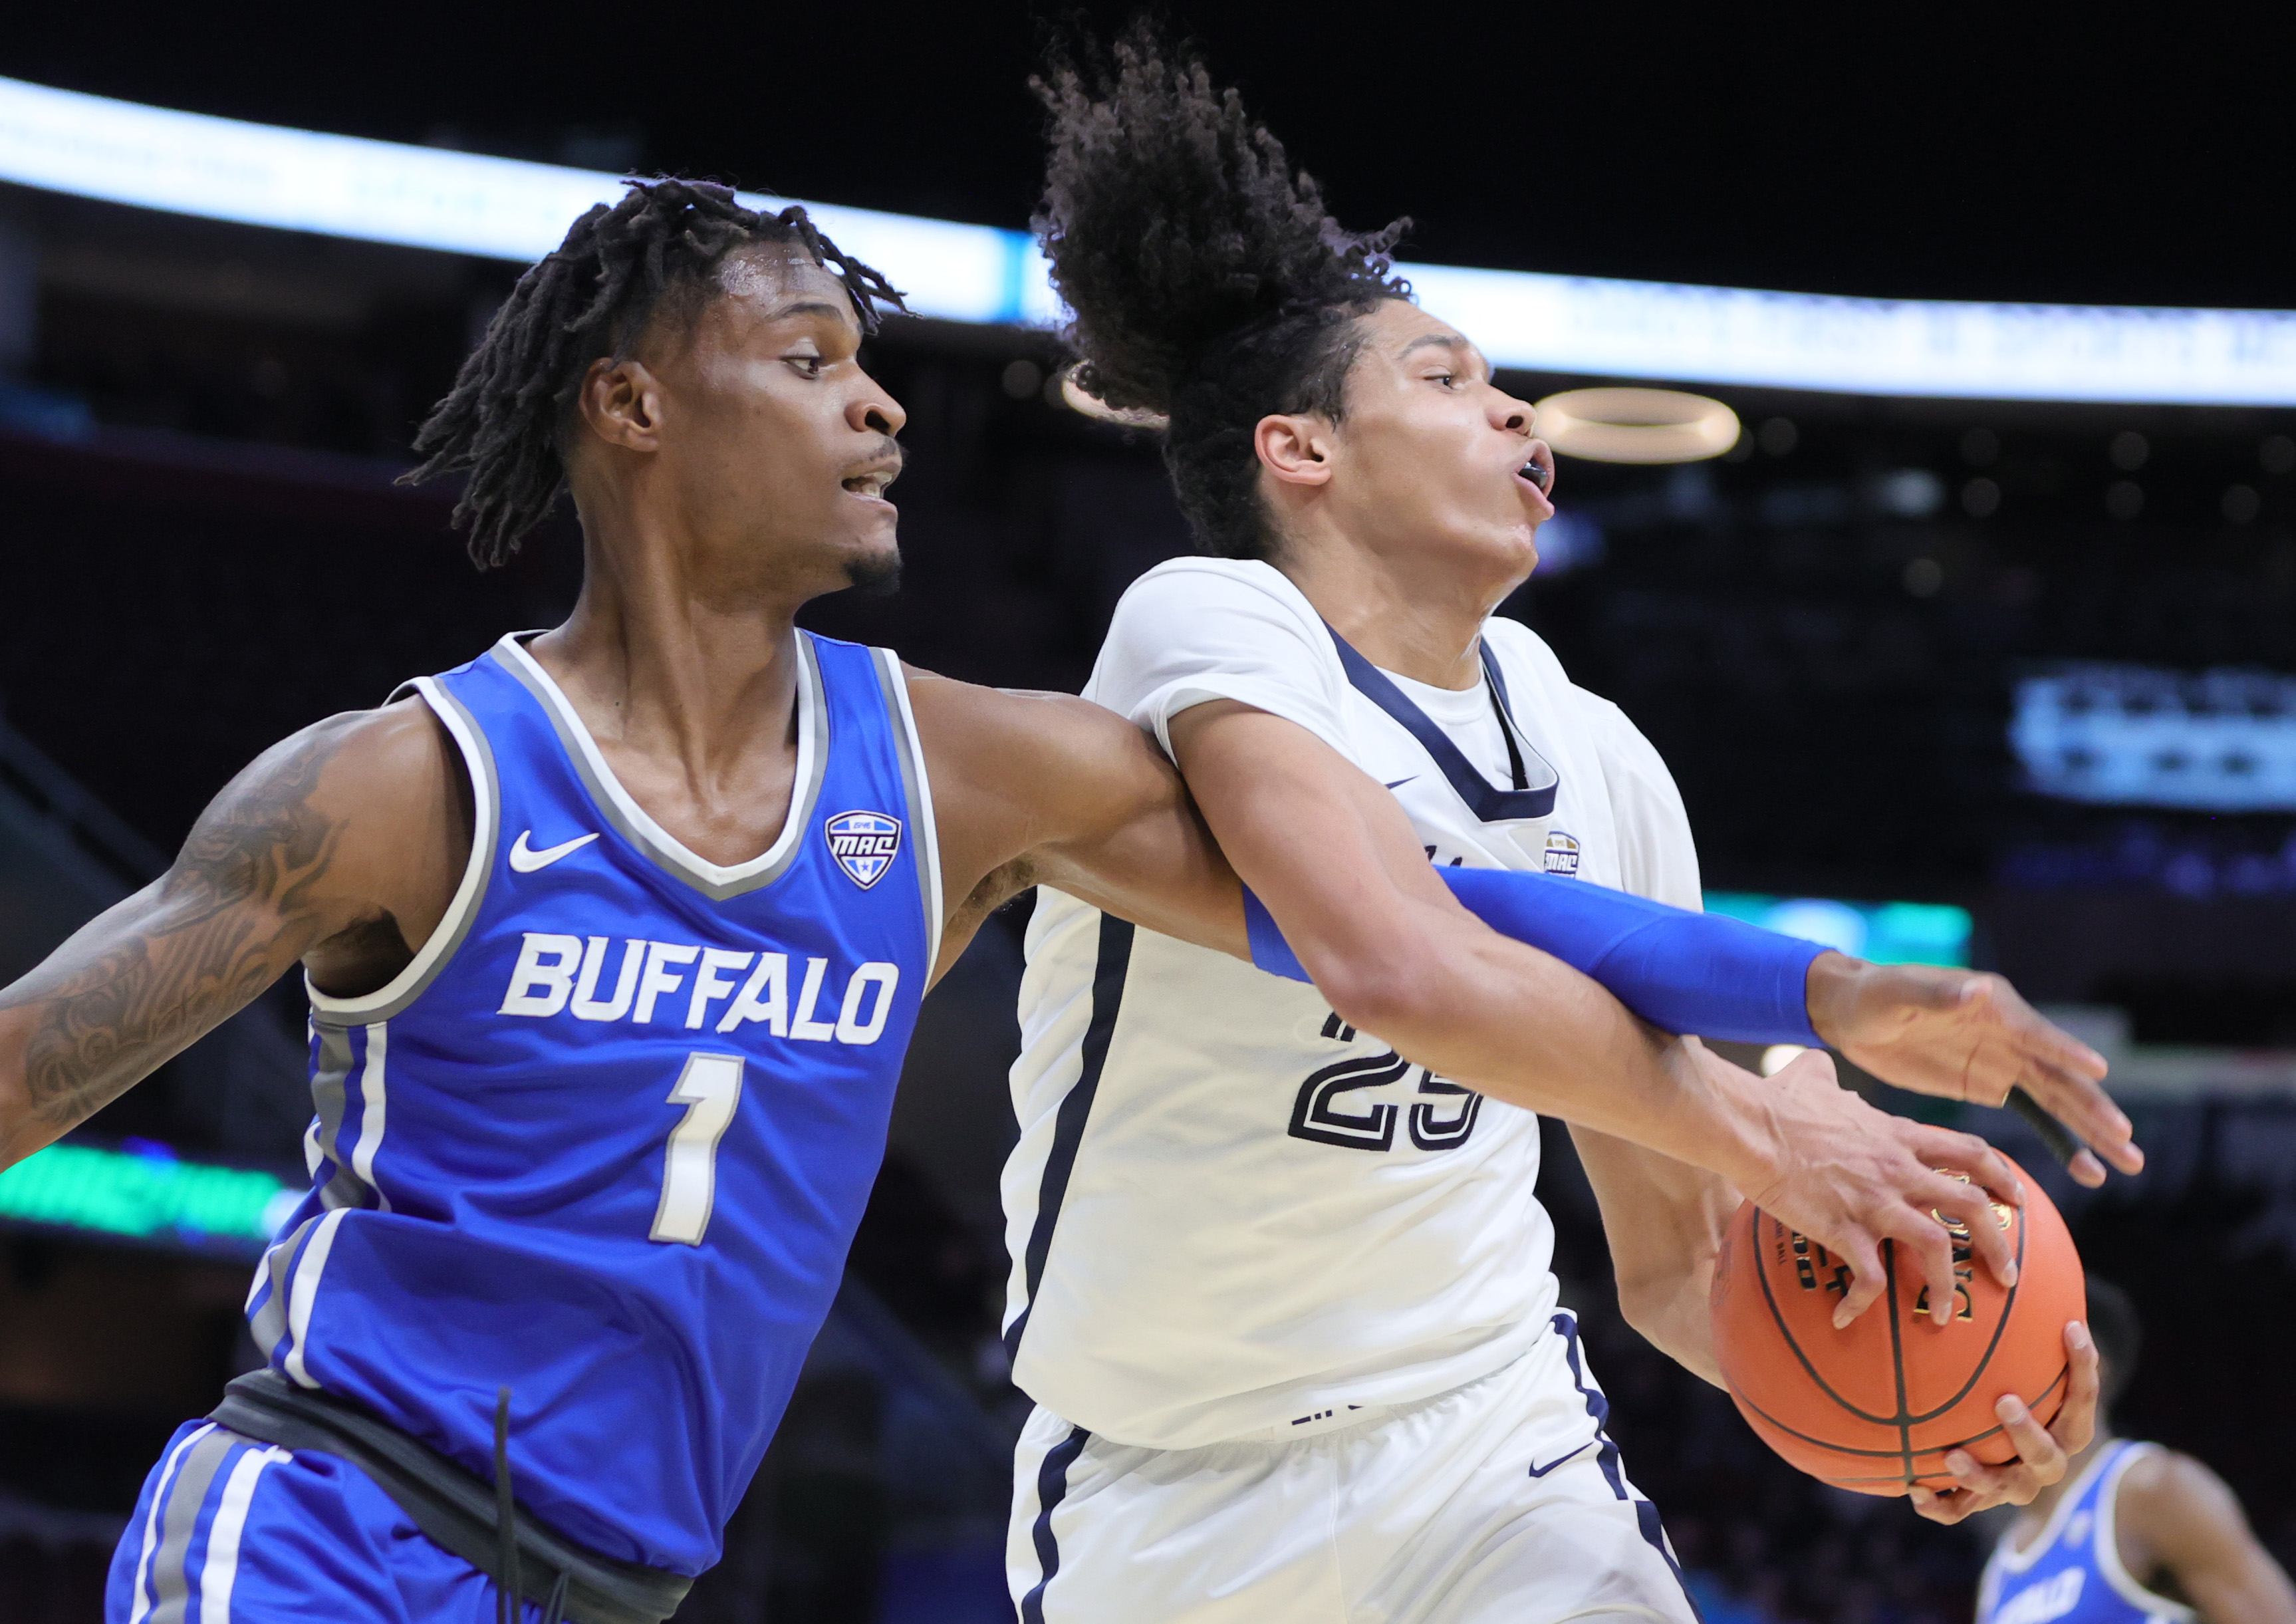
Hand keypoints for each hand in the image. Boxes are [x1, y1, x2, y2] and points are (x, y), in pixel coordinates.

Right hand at [1714, 1046, 2024, 1326]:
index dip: (2000, 1177)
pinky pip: (1868, 1277)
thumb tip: (1821, 1069)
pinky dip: (1863, 1302)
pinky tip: (1847, 1318)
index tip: (2014, 1199)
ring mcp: (1875, 1202)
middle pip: (1971, 1205)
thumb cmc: (1778, 1102)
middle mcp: (1899, 1170)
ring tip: (1946, 1314)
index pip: (1968, 1153)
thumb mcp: (1811, 1076)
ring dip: (1947, 1284)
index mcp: (1898, 1137)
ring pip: (1937, 1245)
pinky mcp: (1844, 1229)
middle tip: (2007, 1273)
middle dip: (1998, 1243)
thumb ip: (1826, 1074)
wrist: (1751, 1127)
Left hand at [1807, 957, 2140, 1187]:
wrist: (1852, 1015)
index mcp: (1994, 1006)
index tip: (2098, 1072)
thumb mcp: (1898, 994)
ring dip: (2092, 1130)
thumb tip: (1978, 990)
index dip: (2064, 1051)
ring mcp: (2006, 1060)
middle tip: (2127, 1140)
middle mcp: (2012, 1032)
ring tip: (2127, 1162)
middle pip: (2060, 1074)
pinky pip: (2034, 1114)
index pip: (2035, 1033)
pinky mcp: (1991, 1083)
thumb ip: (1937, 995)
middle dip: (2094, 1108)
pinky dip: (2062, 1139)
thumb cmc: (1874, 995)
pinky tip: (2087, 1169)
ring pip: (2059, 1099)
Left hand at [1909, 1321, 2098, 1522]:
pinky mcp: (1980, 1501)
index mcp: (2068, 1426)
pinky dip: (1940, 1505)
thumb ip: (2030, 1332)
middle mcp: (2047, 1458)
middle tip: (2003, 1402)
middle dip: (2028, 1431)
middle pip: (2047, 1454)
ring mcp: (2014, 1484)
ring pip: (2005, 1488)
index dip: (2084, 1365)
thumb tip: (2020, 1257)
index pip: (2084, 1396)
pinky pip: (1960, 1510)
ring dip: (1980, 1474)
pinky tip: (1913, 1489)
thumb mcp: (2035, 1366)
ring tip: (1951, 1455)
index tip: (2071, 1328)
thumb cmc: (2024, 1391)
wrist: (2016, 1461)